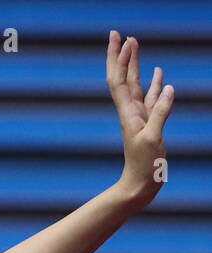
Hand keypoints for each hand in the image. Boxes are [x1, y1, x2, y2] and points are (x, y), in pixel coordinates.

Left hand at [106, 30, 174, 205]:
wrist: (139, 185)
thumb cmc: (144, 167)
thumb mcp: (153, 139)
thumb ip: (160, 114)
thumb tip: (166, 87)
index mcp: (128, 113)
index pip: (119, 79)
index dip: (118, 58)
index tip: (118, 38)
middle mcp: (131, 112)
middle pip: (123, 77)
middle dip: (121, 55)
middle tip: (120, 34)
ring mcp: (140, 116)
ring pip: (136, 84)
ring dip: (135, 64)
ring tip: (135, 45)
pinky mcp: (149, 123)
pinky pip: (151, 98)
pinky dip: (153, 83)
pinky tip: (157, 73)